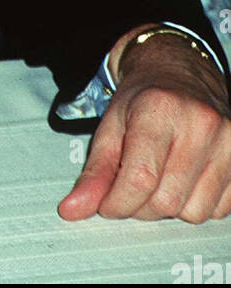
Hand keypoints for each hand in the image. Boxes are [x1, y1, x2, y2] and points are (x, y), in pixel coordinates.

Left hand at [58, 31, 230, 222]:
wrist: (180, 74)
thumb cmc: (143, 100)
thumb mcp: (110, 127)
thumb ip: (94, 172)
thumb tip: (72, 209)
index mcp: (160, 108)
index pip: (139, 178)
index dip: (117, 202)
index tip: (107, 204)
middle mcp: (201, 123)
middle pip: (166, 201)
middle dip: (140, 206)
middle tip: (131, 187)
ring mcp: (228, 143)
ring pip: (193, 213)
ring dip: (168, 208)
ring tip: (159, 179)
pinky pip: (218, 211)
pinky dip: (195, 204)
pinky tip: (183, 180)